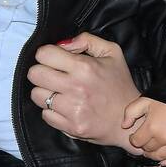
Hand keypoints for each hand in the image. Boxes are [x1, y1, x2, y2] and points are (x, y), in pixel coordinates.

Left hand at [27, 33, 145, 153]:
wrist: (130, 120)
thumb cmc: (120, 85)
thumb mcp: (112, 53)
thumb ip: (87, 40)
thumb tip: (63, 44)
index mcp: (84, 67)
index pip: (44, 54)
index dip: (46, 55)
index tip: (53, 60)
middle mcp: (76, 87)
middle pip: (35, 74)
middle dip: (41, 72)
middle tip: (52, 76)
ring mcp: (72, 109)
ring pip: (37, 95)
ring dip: (45, 93)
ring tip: (60, 93)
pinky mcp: (71, 126)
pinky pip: (45, 115)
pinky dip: (52, 111)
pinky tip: (65, 107)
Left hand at [121, 96, 165, 165]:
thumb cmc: (163, 99)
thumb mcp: (144, 101)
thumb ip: (130, 112)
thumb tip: (124, 126)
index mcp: (152, 127)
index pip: (136, 142)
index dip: (133, 139)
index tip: (135, 135)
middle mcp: (164, 138)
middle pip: (147, 149)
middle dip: (144, 145)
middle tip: (145, 139)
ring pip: (160, 156)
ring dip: (153, 154)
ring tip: (151, 148)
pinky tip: (164, 162)